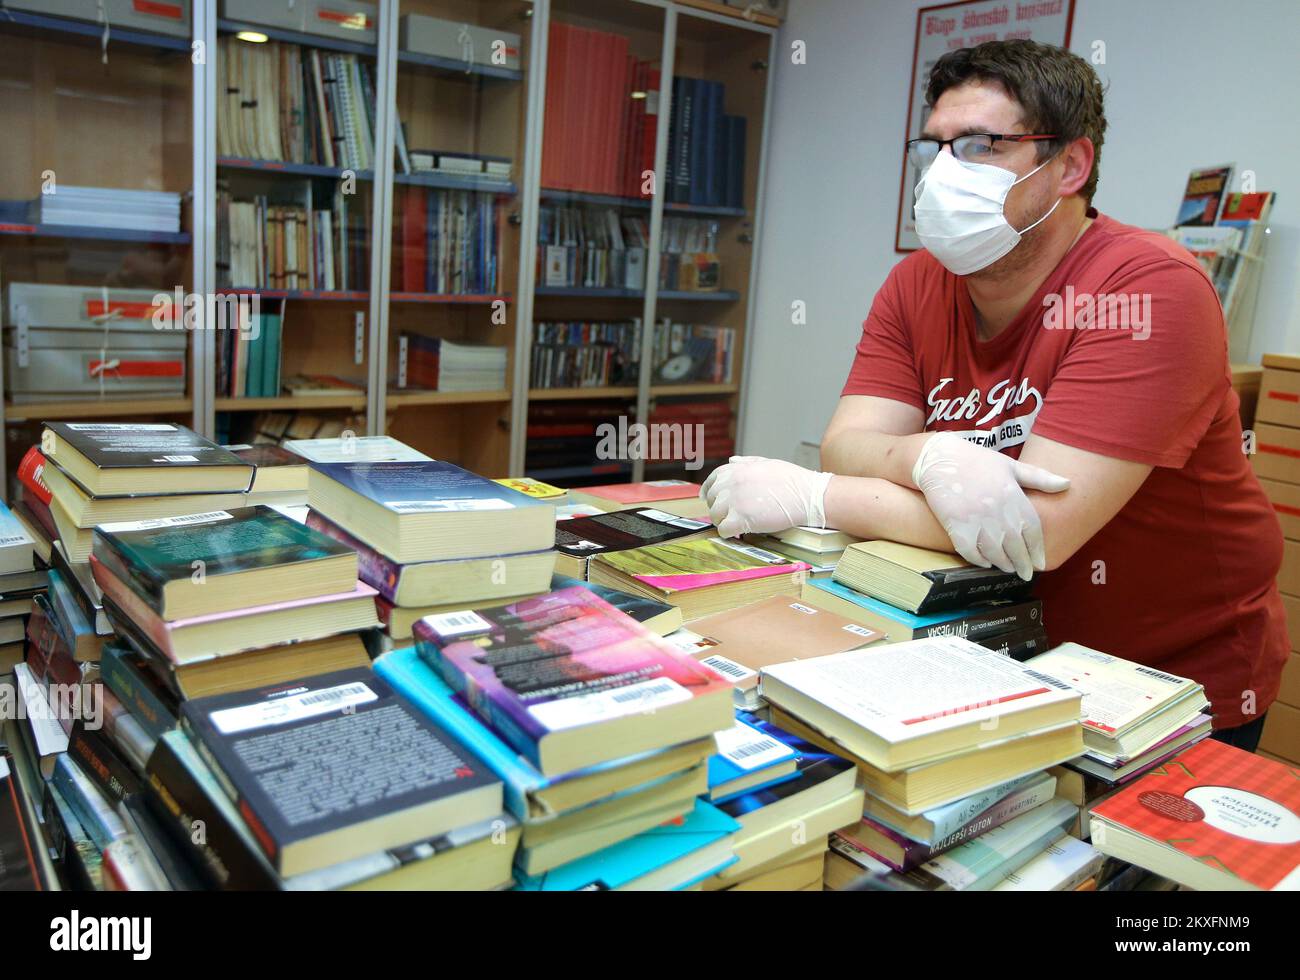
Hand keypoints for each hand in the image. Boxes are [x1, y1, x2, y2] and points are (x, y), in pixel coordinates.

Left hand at [700, 456, 832, 538]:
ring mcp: (735, 501)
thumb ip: (746, 462)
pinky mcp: (741, 519)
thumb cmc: (793, 480)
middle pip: (712, 500)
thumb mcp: (767, 463)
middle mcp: (731, 483)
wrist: (808, 496)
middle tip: (730, 515)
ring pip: (715, 516)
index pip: (712, 480)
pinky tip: (738, 533)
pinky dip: (729, 533)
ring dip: (723, 521)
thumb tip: (731, 461)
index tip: (709, 499)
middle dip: (718, 508)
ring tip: (736, 525)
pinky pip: (723, 530)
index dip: (709, 491)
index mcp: (737, 469)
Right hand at [912, 432, 1069, 579]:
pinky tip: (984, 562)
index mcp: (1013, 496)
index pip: (1032, 530)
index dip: (1037, 549)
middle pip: (1015, 546)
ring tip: (1007, 567)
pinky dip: (978, 559)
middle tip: (1025, 574)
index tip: (1040, 562)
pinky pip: (970, 550)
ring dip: (1002, 563)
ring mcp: (976, 519)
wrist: (940, 458)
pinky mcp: (956, 525)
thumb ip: (1039, 478)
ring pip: (994, 551)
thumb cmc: (977, 461)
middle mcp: (997, 510)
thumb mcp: (1011, 465)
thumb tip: (1068, 484)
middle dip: (1022, 563)